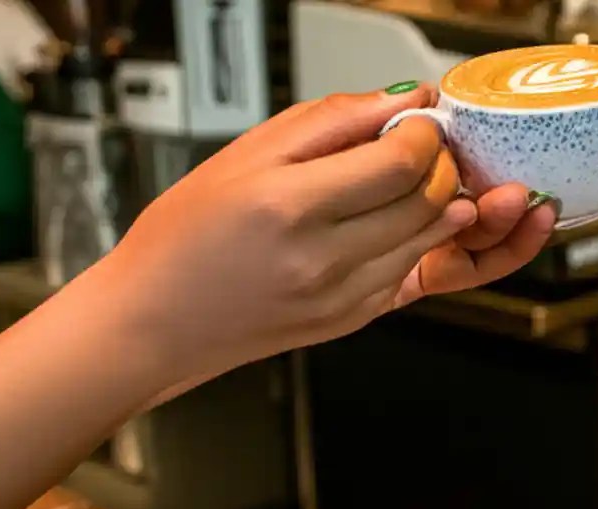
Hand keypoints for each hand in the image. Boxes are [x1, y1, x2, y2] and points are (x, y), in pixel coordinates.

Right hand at [93, 86, 552, 387]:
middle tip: (421, 146)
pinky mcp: (353, 320)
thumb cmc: (187, 235)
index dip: (423, 134)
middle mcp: (322, 259)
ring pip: (429, 237)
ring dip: (436, 201)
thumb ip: (332, 120)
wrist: (158, 319)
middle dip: (439, 164)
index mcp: (289, 206)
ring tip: (406, 180)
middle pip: (428, 201)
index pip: (400, 163)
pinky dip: (412, 238)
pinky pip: (409, 269)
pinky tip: (384, 221)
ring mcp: (342, 297)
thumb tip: (400, 100)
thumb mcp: (246, 153)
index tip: (416, 121)